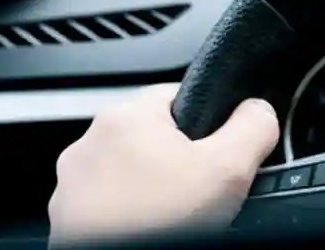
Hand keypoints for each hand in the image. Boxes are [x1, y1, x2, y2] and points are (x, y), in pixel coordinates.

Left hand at [48, 83, 278, 246]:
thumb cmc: (159, 224)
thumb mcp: (230, 169)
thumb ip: (253, 126)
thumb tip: (258, 109)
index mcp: (126, 116)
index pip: (179, 96)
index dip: (209, 124)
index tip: (217, 155)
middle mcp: (89, 142)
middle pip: (154, 139)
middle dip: (179, 162)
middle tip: (198, 193)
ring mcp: (72, 183)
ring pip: (130, 173)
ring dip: (152, 189)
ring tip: (173, 217)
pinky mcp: (66, 217)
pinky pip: (109, 205)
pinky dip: (129, 214)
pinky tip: (149, 229)